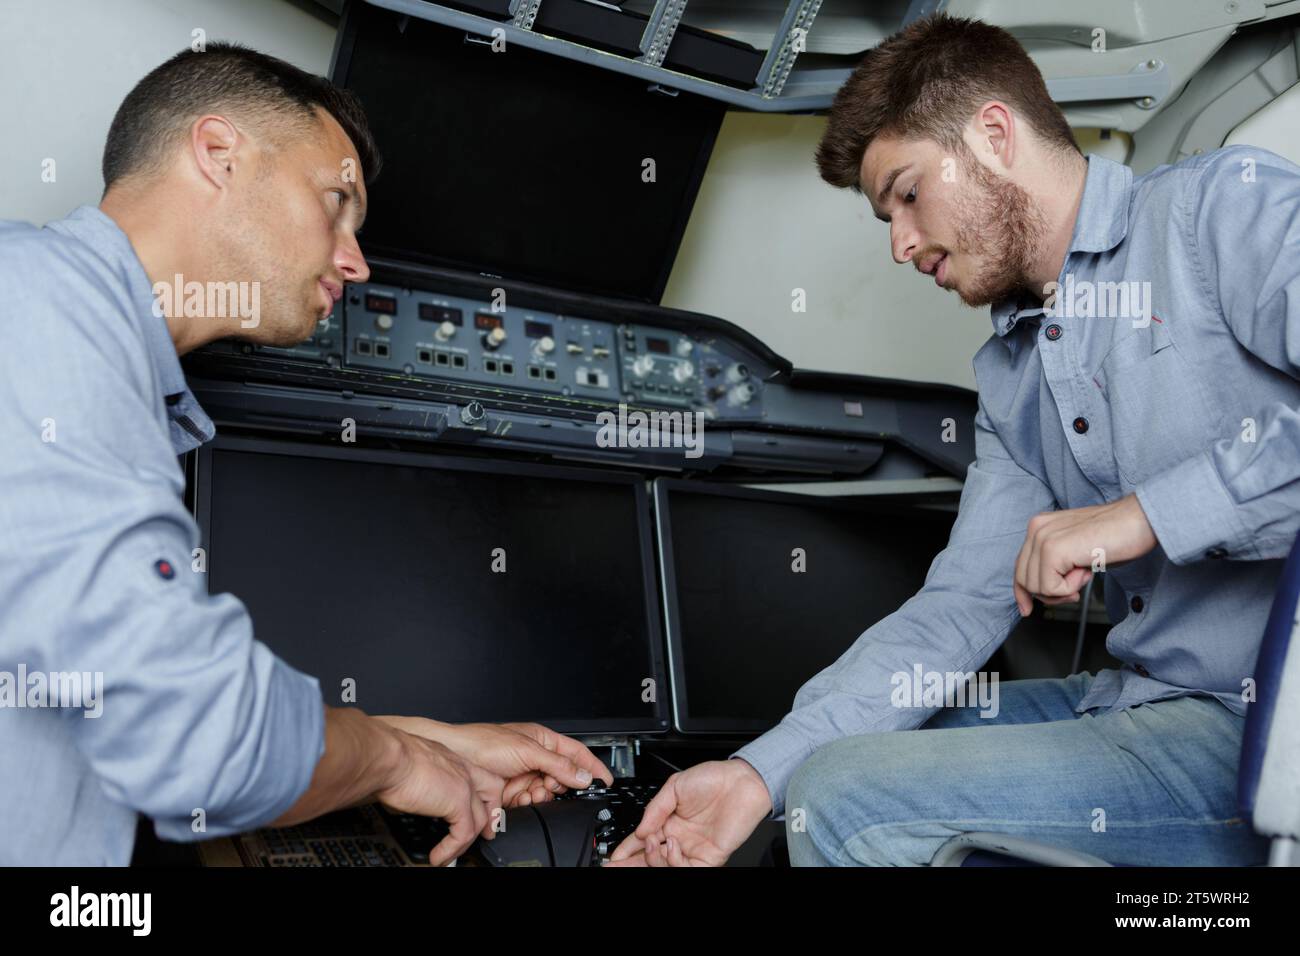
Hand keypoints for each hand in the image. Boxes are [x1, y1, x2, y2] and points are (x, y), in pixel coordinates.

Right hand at [373, 728, 505, 865]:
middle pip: (493, 792)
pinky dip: (451, 850)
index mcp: (451, 760)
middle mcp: (462, 770)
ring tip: (449, 855)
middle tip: (486, 834)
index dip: (483, 795)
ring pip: (479, 820)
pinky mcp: (458, 802)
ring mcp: (464, 785)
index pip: (480, 776)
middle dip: (491, 815)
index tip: (479, 810)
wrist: (388, 759)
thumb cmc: (390, 759)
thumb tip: (411, 797)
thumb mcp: (411, 768)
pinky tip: (438, 855)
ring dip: (464, 843)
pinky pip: (463, 834)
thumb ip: (420, 782)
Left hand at [374, 717, 612, 806]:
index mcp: (542, 740)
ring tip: (533, 792)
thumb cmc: (483, 742)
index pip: (576, 754)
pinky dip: (528, 805)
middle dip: (560, 785)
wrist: (454, 758)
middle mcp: (533, 758)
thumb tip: (582, 776)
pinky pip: (528, 804)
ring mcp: (521, 776)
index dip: (592, 767)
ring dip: (542, 796)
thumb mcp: (527, 750)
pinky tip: (522, 800)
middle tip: (554, 786)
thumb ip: (558, 764)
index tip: (606, 781)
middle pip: (561, 777)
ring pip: (545, 793)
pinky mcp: (509, 794)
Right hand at [605, 759, 771, 866]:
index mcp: (668, 821)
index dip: (626, 851)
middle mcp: (679, 838)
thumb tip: (639, 830)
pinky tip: (672, 846)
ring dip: (652, 859)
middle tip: (615, 865)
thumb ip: (655, 808)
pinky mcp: (709, 857)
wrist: (742, 781)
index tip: (613, 857)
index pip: (641, 842)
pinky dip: (674, 862)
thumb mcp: (675, 786)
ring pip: (665, 867)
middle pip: (649, 859)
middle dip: (630, 865)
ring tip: (652, 843)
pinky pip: (686, 869)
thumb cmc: (714, 779)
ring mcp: (693, 849)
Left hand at [1013, 493, 1156, 615]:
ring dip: (1064, 589)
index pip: (1020, 567)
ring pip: (1036, 587)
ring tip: (1084, 571)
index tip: (1027, 609)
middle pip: (1025, 580)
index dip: (1023, 592)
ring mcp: (1042, 537)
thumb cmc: (1116, 537)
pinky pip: (1050, 587)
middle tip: (1076, 589)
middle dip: (1050, 594)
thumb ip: (1055, 566)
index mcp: (1040, 526)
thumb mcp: (1075, 553)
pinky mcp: (1053, 549)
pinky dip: (1071, 587)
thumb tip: (1041, 592)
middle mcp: (1036, 529)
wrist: (1139, 522)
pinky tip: (1086, 570)